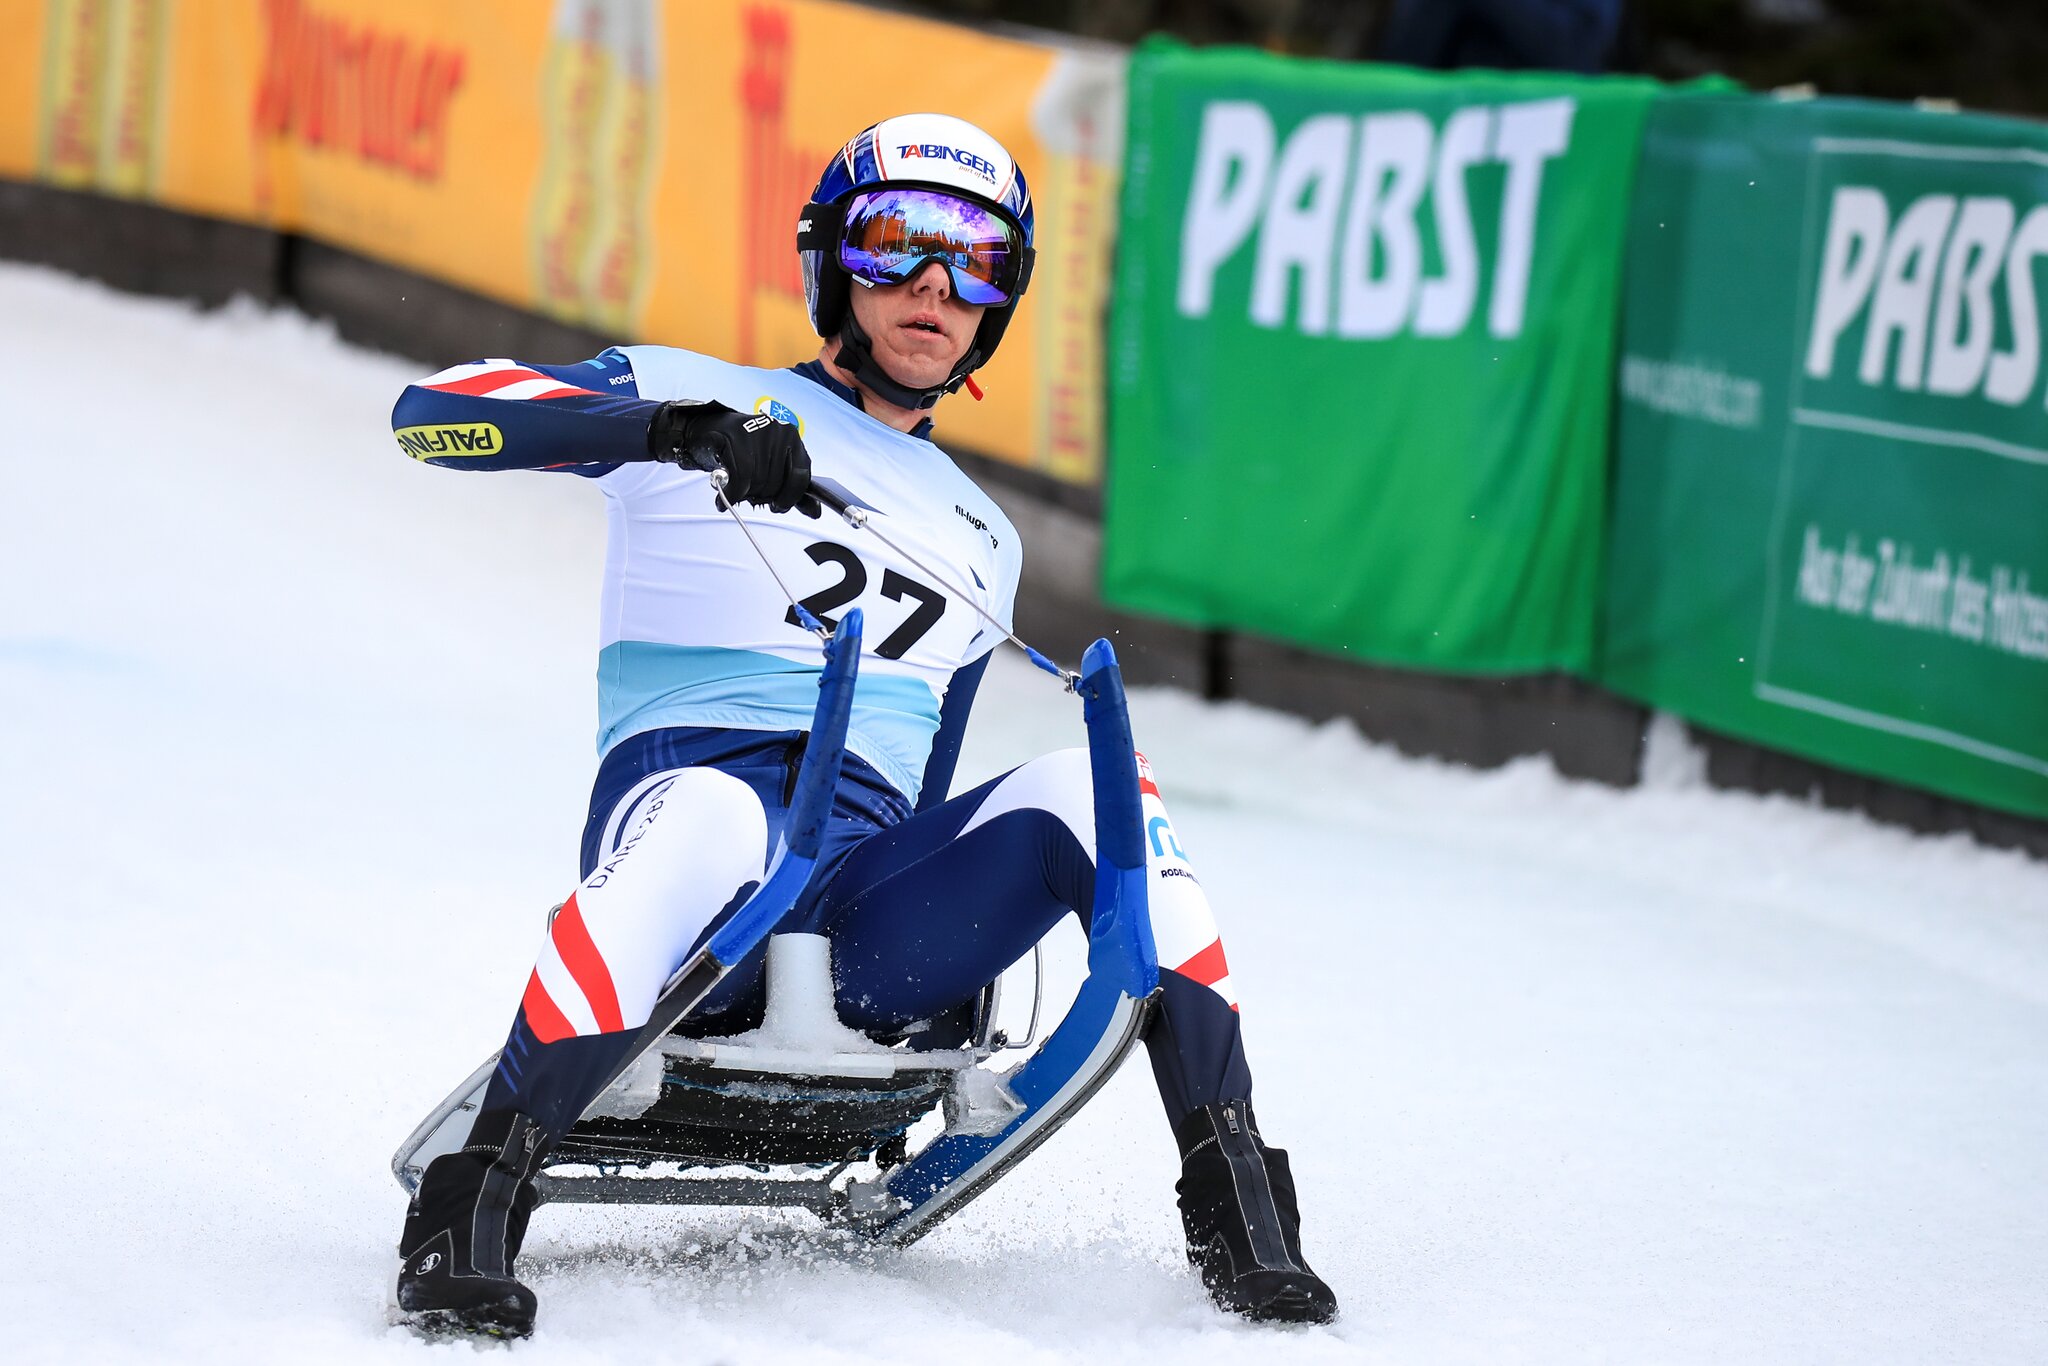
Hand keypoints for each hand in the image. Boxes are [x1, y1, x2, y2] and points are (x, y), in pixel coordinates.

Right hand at [648, 400, 817, 515]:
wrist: (708, 431)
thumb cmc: (742, 451)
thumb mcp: (773, 468)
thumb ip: (793, 489)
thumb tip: (815, 513)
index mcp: (793, 438)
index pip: (801, 476)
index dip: (789, 497)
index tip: (778, 505)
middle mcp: (779, 431)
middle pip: (776, 483)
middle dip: (761, 495)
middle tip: (749, 492)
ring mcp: (757, 431)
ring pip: (758, 482)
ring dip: (744, 494)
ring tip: (736, 486)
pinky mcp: (734, 436)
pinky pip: (740, 478)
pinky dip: (731, 493)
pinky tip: (724, 497)